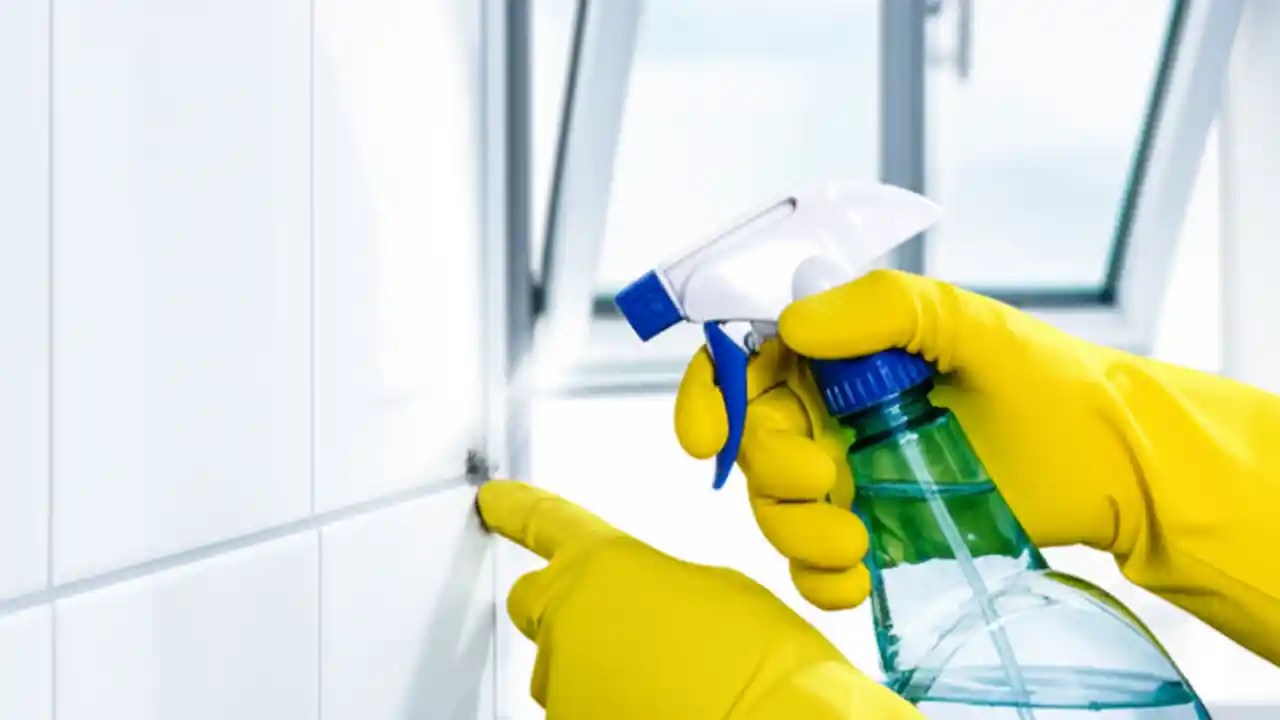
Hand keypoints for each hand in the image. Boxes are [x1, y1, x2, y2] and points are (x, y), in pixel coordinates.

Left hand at [478, 480, 920, 719]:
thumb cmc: (763, 663)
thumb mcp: (716, 590)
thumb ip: (654, 584)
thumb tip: (641, 606)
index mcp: (605, 564)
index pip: (545, 521)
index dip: (516, 507)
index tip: (495, 499)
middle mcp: (567, 617)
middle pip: (535, 603)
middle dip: (564, 611)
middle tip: (619, 632)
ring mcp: (560, 681)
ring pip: (561, 670)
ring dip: (597, 672)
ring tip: (663, 686)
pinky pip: (577, 709)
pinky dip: (607, 709)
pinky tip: (656, 708)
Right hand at [675, 269, 1143, 610]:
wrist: (1108, 459)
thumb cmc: (1040, 377)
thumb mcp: (959, 320)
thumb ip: (876, 307)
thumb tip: (791, 324)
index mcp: (837, 355)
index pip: (743, 364)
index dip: (708, 397)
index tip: (704, 438)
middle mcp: (830, 415)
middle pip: (751, 445)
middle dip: (767, 468)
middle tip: (822, 475)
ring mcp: (850, 477)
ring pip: (775, 508)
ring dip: (793, 530)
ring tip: (855, 537)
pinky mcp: (875, 532)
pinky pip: (817, 566)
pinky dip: (819, 580)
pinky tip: (854, 578)